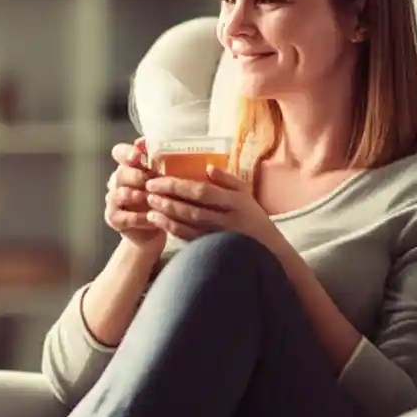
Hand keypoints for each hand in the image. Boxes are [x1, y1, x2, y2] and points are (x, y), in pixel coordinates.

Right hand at [104, 137, 166, 252]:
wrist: (154, 228)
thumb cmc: (162, 199)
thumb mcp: (167, 181)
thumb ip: (167, 167)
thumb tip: (180, 155)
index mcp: (129, 166)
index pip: (120, 152)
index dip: (127, 153)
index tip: (137, 156)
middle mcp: (118, 180)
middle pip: (121, 172)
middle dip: (137, 176)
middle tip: (151, 181)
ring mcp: (113, 199)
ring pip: (121, 193)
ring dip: (139, 196)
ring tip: (153, 200)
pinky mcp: (113, 217)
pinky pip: (125, 217)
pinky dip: (140, 218)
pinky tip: (153, 218)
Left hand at [144, 164, 281, 249]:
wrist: (268, 249)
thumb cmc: (253, 217)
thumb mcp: (245, 193)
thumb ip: (227, 179)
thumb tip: (208, 166)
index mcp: (234, 201)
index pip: (200, 191)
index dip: (177, 186)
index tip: (157, 180)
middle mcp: (226, 219)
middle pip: (191, 209)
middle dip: (167, 201)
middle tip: (148, 193)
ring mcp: (219, 236)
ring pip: (188, 227)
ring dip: (166, 217)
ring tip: (149, 208)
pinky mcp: (213, 249)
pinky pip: (189, 240)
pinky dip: (174, 231)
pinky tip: (161, 223)